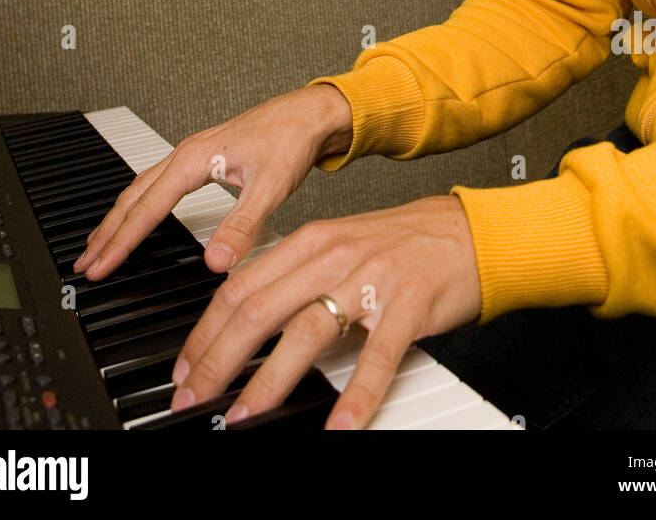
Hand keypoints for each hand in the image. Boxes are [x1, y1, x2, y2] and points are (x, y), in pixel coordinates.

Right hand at [73, 84, 351, 278]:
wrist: (308, 114)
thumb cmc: (290, 140)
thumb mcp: (270, 187)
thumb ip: (242, 225)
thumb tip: (216, 259)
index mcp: (193, 159)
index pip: (146, 208)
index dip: (121, 241)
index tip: (100, 266)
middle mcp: (186, 154)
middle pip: (133, 197)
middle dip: (106, 232)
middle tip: (85, 264)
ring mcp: (191, 154)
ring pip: (141, 189)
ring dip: (117, 218)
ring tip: (98, 246)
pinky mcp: (201, 158)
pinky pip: (155, 183)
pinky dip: (137, 204)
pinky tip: (136, 217)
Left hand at [169, 195, 481, 429]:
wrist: (469, 231)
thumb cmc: (405, 243)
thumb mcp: (341, 245)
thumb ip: (296, 272)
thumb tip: (246, 313)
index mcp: (313, 240)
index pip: (242, 286)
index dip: (206, 330)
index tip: (186, 366)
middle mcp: (336, 256)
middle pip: (261, 308)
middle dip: (220, 358)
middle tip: (196, 397)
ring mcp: (372, 279)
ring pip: (308, 331)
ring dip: (270, 380)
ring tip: (244, 415)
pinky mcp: (410, 304)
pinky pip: (378, 356)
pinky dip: (356, 393)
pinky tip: (339, 424)